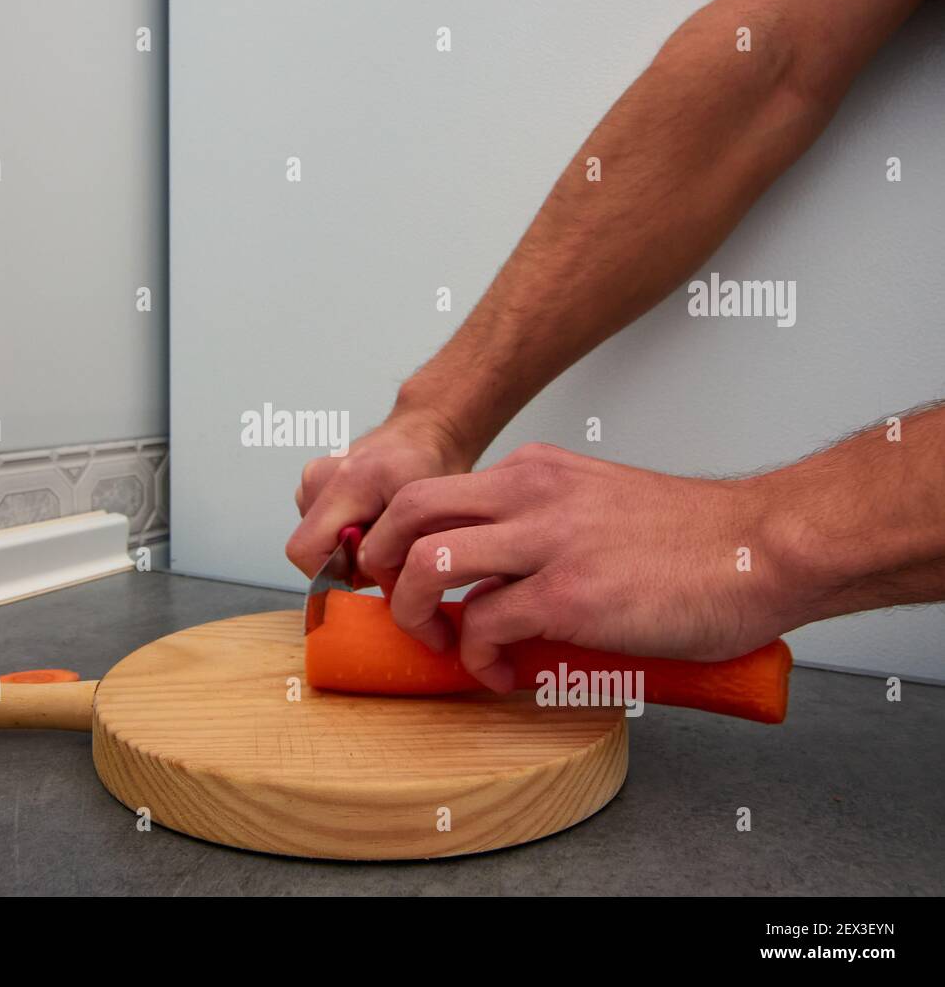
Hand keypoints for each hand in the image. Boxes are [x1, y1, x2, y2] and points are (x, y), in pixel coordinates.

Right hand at [285, 410, 471, 577]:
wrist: (425, 429)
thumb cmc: (433, 466)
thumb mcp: (428, 514)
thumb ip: (395, 550)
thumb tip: (370, 582)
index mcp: (348, 481)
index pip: (305, 549)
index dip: (333, 573)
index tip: (370, 571)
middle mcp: (320, 476)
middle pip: (309, 548)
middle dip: (343, 562)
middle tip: (384, 551)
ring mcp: (313, 477)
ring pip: (315, 538)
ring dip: (345, 548)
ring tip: (381, 531)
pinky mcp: (314, 480)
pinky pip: (320, 525)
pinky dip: (343, 532)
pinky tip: (371, 519)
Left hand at [358, 442, 803, 690]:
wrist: (766, 548)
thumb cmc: (692, 540)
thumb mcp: (595, 506)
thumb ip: (538, 531)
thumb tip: (492, 590)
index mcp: (534, 471)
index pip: (431, 491)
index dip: (399, 538)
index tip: (403, 579)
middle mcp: (530, 493)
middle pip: (408, 510)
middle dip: (380, 564)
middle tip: (399, 606)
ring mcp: (548, 540)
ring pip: (428, 562)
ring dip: (416, 612)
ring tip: (444, 644)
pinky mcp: (571, 593)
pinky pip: (484, 624)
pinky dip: (476, 658)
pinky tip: (499, 673)